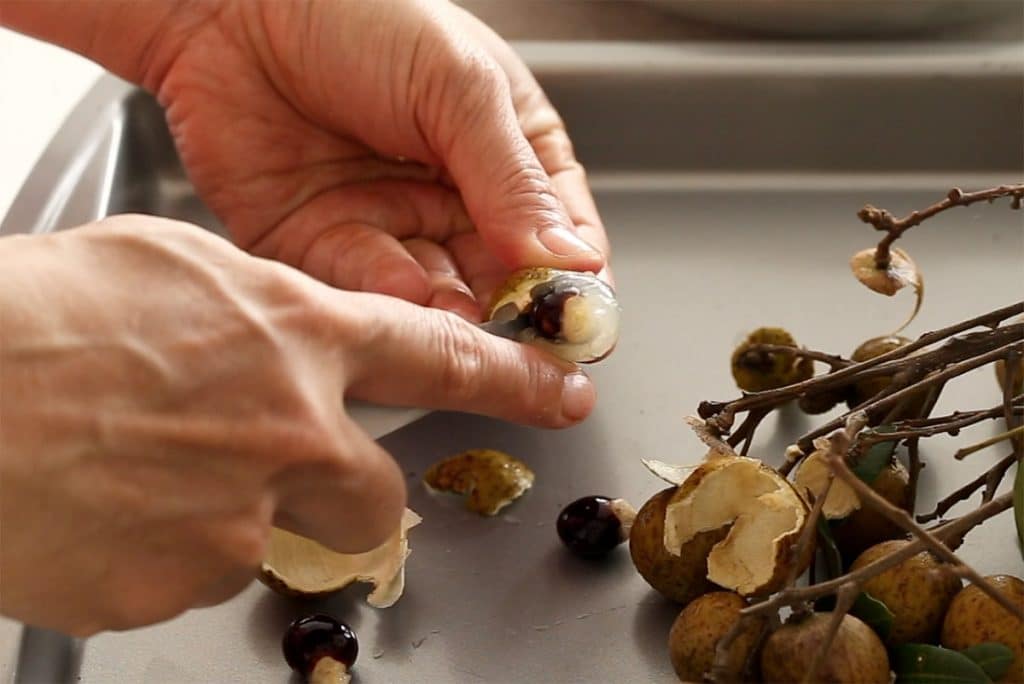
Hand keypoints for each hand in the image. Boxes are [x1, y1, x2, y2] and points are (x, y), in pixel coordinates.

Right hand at [0, 216, 595, 635]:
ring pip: (273, 537)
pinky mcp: (178, 586)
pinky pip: (194, 577)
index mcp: (294, 337)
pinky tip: (108, 507)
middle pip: (374, 494)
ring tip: (141, 468)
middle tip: (272, 470)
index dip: (506, 376)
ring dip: (226, 515)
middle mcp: (289, 432)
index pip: (437, 356)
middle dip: (341, 490)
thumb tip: (279, 335)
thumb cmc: (40, 315)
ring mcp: (239, 518)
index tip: (555, 394)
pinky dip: (161, 551)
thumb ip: (256, 309)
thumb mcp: (172, 267)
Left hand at [147, 0, 610, 320]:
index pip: (560, 232)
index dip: (576, 280)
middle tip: (525, 345)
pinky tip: (407, 297)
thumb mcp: (458, 88)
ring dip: (454, 318)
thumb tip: (569, 261)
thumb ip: (512, 181)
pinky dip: (389, 300)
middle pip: (503, 279)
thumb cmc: (356, 16)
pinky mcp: (327, 247)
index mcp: (506, 150)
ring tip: (467, 327)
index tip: (583, 320)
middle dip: (514, 313)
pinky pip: (367, 288)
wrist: (231, 7)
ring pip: (439, 296)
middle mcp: (455, 197)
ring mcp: (392, 224)